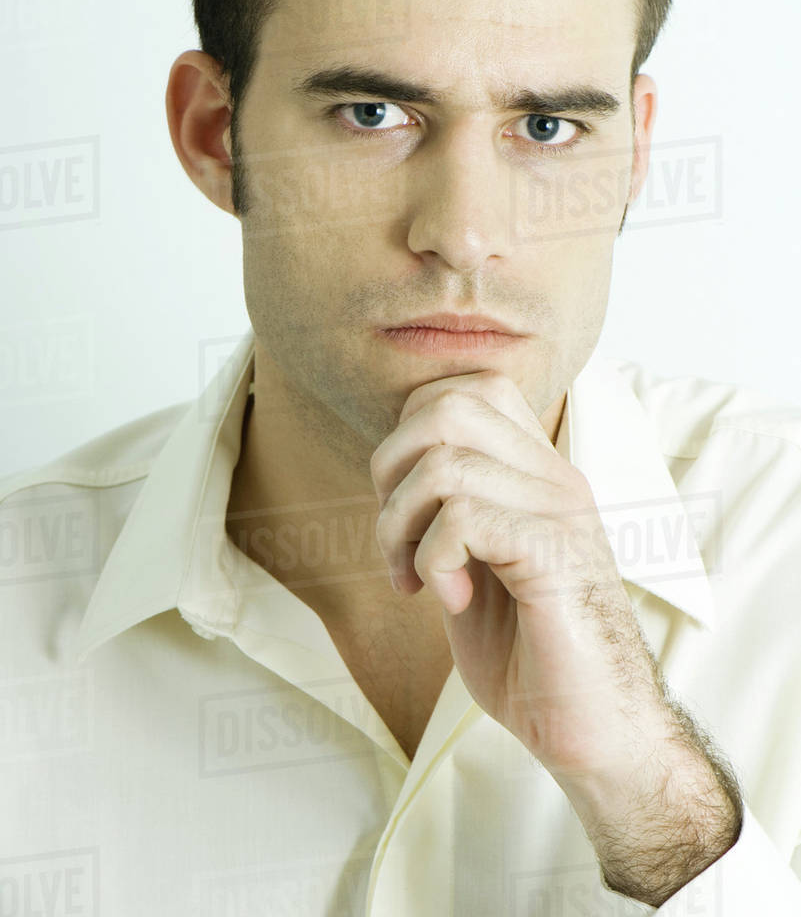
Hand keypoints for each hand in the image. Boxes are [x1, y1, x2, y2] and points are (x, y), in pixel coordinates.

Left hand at [369, 367, 664, 774]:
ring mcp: (560, 509)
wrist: (595, 730)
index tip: (404, 509)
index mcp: (538, 471)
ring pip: (444, 462)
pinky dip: (432, 561)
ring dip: (401, 526)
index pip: (468, 387)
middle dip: (391, 469)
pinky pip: (462, 517)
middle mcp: (554, 476)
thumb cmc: (530, 654)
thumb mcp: (476, 565)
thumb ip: (449, 510)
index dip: (410, 435)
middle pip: (448, 405)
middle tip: (397, 538)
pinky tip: (451, 600)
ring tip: (415, 579)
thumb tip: (391, 470)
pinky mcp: (555, 552)